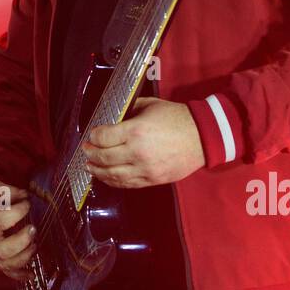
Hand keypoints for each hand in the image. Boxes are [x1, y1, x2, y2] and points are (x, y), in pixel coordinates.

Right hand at [0, 179, 35, 280]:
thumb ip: (5, 190)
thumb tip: (23, 195)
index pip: (0, 221)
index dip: (18, 212)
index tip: (27, 203)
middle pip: (2, 250)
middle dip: (21, 241)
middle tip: (33, 228)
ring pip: (5, 264)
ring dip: (23, 257)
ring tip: (35, 245)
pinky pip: (8, 272)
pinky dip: (20, 275)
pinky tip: (32, 274)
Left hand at [83, 97, 204, 187]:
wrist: (203, 137)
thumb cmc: (178, 118)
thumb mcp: (150, 105)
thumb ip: (129, 110)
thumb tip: (114, 117)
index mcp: (136, 131)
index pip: (103, 138)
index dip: (93, 137)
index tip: (91, 135)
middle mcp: (137, 152)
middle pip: (104, 157)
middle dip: (91, 153)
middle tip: (86, 150)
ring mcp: (145, 169)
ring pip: (112, 175)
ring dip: (97, 171)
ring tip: (90, 166)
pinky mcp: (152, 180)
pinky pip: (127, 184)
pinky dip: (113, 181)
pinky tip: (107, 176)